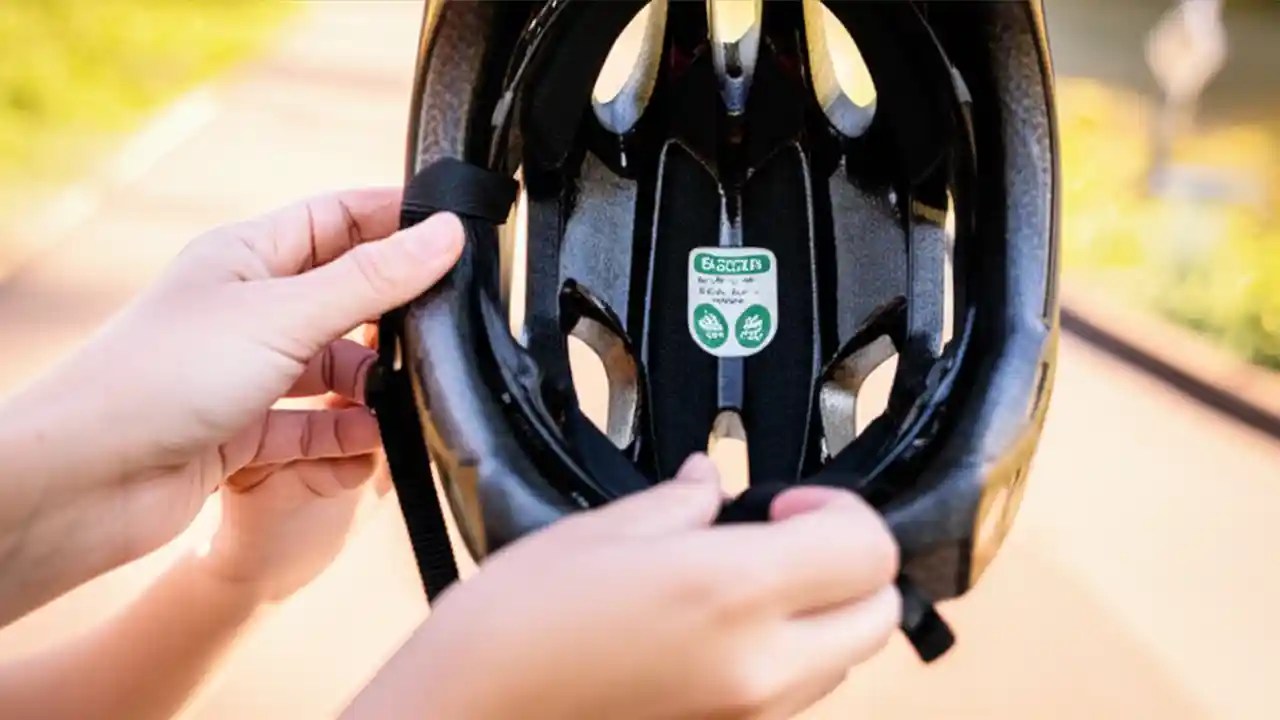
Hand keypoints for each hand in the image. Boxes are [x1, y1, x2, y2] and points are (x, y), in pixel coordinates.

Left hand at [0, 188, 462, 621]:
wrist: (87, 480)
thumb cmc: (164, 377)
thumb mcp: (286, 315)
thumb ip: (373, 280)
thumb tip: (445, 235)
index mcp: (247, 257)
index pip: (337, 217)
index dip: (394, 219)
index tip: (453, 232)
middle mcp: (248, 308)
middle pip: (343, 297)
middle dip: (390, 317)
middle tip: (436, 333)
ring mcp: (245, 371)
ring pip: (332, 367)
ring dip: (368, 386)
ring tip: (401, 403)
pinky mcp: (244, 430)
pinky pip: (313, 424)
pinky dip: (343, 434)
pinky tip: (369, 445)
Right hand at [349, 456, 900, 719]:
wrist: (468, 715)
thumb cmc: (515, 630)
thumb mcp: (598, 534)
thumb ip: (679, 504)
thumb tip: (709, 484)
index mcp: (731, 593)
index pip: (868, 550)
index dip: (841, 510)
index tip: (789, 502)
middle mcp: (758, 665)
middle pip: (878, 614)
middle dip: (849, 565)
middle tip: (787, 536)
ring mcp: (750, 713)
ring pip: (843, 660)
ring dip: (820, 614)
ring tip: (746, 583)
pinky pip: (795, 693)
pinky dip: (785, 656)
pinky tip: (720, 630)